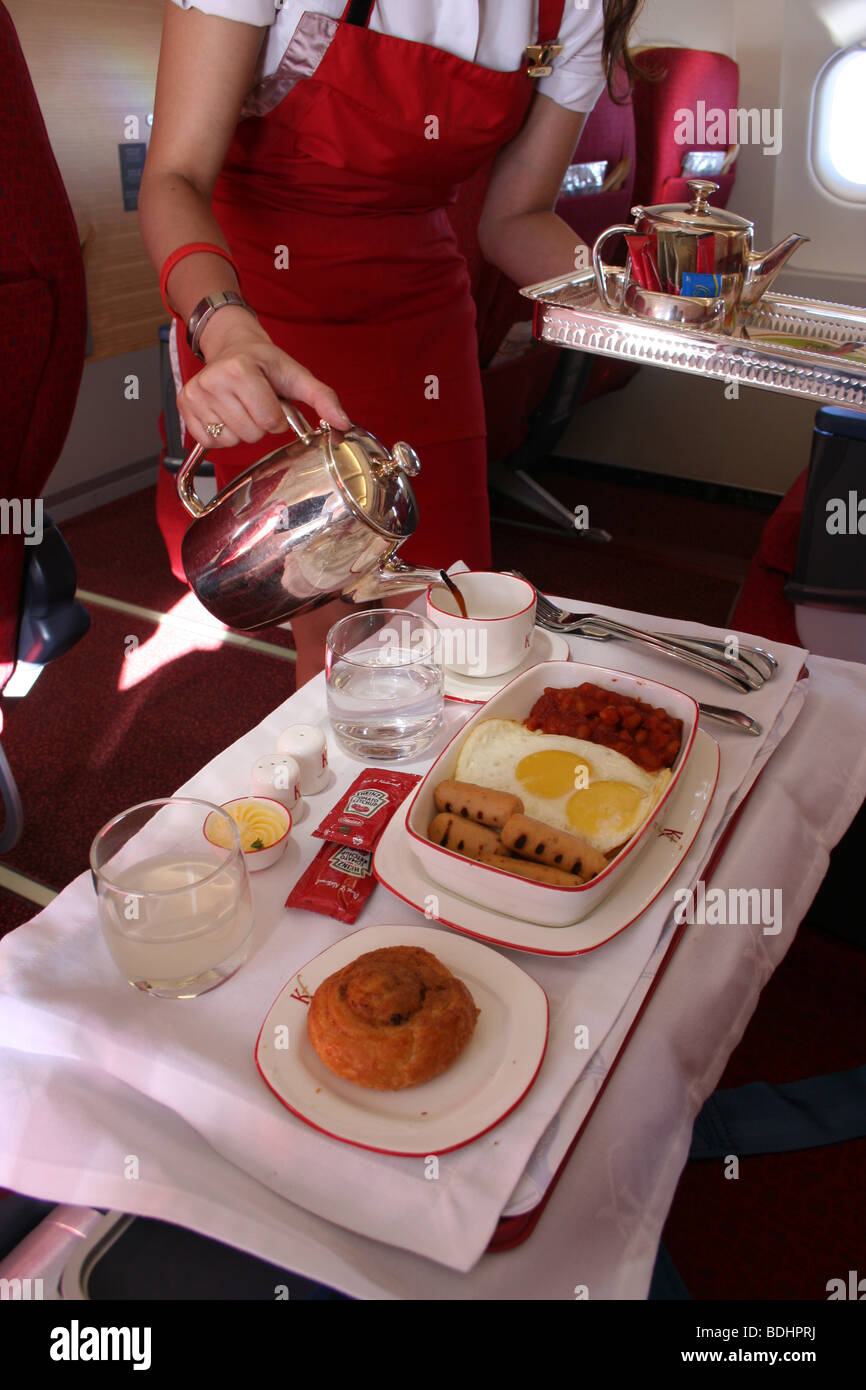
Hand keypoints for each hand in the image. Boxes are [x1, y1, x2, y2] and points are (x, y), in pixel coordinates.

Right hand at [177, 308, 351, 447]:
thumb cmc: (265, 363)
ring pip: (231, 440)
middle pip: (251, 433)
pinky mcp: (184, 408)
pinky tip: (226, 413)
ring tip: (241, 405)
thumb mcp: (296, 376)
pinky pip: (211, 443)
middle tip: (255, 402)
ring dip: (242, 429)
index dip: (277, 417)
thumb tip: (344, 423)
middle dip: (259, 423)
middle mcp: (212, 380)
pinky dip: (222, 435)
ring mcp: (195, 395)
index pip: (269, 421)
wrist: (232, 346)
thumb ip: (323, 398)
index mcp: (240, 370)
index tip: (272, 400)